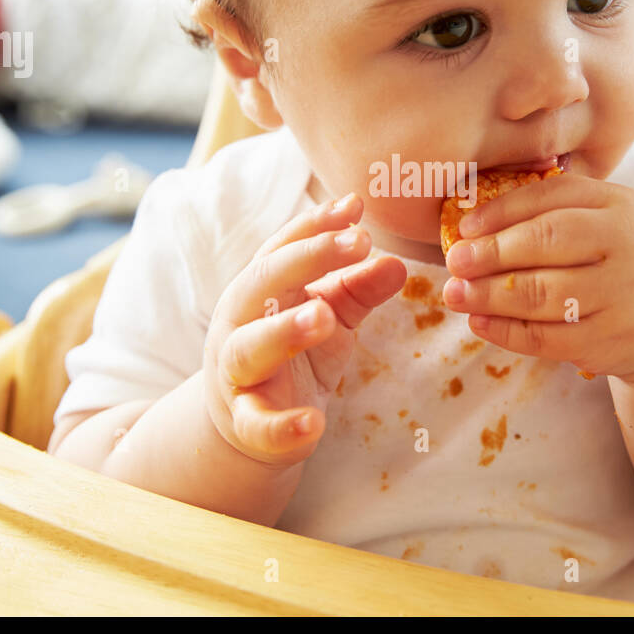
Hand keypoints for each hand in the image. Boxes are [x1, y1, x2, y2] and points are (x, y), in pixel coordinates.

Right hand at [202, 192, 405, 467]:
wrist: (245, 426)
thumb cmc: (290, 357)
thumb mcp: (330, 317)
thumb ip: (358, 289)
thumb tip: (396, 262)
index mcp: (260, 290)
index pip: (282, 248)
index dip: (316, 226)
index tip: (356, 206)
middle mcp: (240, 323)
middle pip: (262, 282)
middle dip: (308, 258)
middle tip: (359, 242)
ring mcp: (237, 373)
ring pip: (249, 347)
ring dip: (284, 329)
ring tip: (323, 317)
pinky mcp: (245, 422)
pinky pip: (257, 423)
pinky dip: (283, 425)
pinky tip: (313, 424)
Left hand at [440, 174, 633, 383]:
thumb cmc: (626, 261)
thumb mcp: (610, 221)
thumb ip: (558, 210)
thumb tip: (476, 219)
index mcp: (622, 205)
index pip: (551, 199)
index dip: (501, 211)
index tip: (465, 226)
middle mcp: (629, 245)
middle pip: (546, 243)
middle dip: (491, 253)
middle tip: (455, 261)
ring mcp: (622, 296)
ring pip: (541, 294)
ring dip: (489, 295)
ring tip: (455, 294)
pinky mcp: (611, 342)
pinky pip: (547, 337)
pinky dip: (506, 331)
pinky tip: (479, 323)